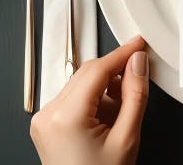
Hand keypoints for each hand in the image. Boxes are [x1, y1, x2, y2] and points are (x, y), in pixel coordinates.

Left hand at [30, 37, 148, 164]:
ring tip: (120, 114)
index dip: (121, 54)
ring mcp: (44, 120)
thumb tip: (137, 63)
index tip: (138, 45)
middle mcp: (48, 115)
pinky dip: (93, 101)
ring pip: (81, 85)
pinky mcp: (46, 125)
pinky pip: (73, 99)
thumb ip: (134, 95)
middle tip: (138, 77)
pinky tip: (107, 118)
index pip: (96, 70)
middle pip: (87, 75)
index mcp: (65, 117)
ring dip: (104, 90)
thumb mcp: (127, 137)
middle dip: (114, 74)